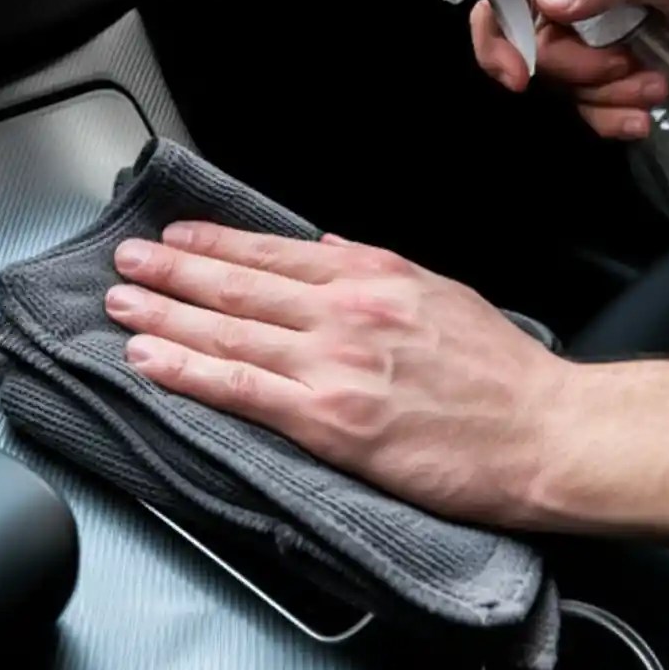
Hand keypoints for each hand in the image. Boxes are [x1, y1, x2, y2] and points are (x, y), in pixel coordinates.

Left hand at [104, 222, 573, 526]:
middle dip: (173, 269)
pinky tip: (151, 359)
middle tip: (127, 261)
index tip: (177, 236)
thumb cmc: (504, 375)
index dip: (215, 242)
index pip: (273, 253)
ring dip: (165, 314)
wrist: (547, 433)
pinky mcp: (332, 420)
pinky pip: (242, 389)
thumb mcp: (443, 293)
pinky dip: (189, 370)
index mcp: (373, 277)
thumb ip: (376, 269)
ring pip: (229, 331)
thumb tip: (325, 249)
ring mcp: (335, 365)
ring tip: (121, 303)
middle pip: (238, 285)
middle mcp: (346, 311)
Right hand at [471, 0, 668, 138]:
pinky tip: (641, 120)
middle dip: (578, 72)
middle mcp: (560, 2)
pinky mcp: (603, 73)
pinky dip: (611, 117)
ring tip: (654, 89)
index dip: (498, 40)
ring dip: (606, 97)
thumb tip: (550, 4)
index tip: (520, 78)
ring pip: (564, 85)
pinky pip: (587, 107)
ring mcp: (580, 40)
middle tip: (623, 67)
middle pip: (533, 53)